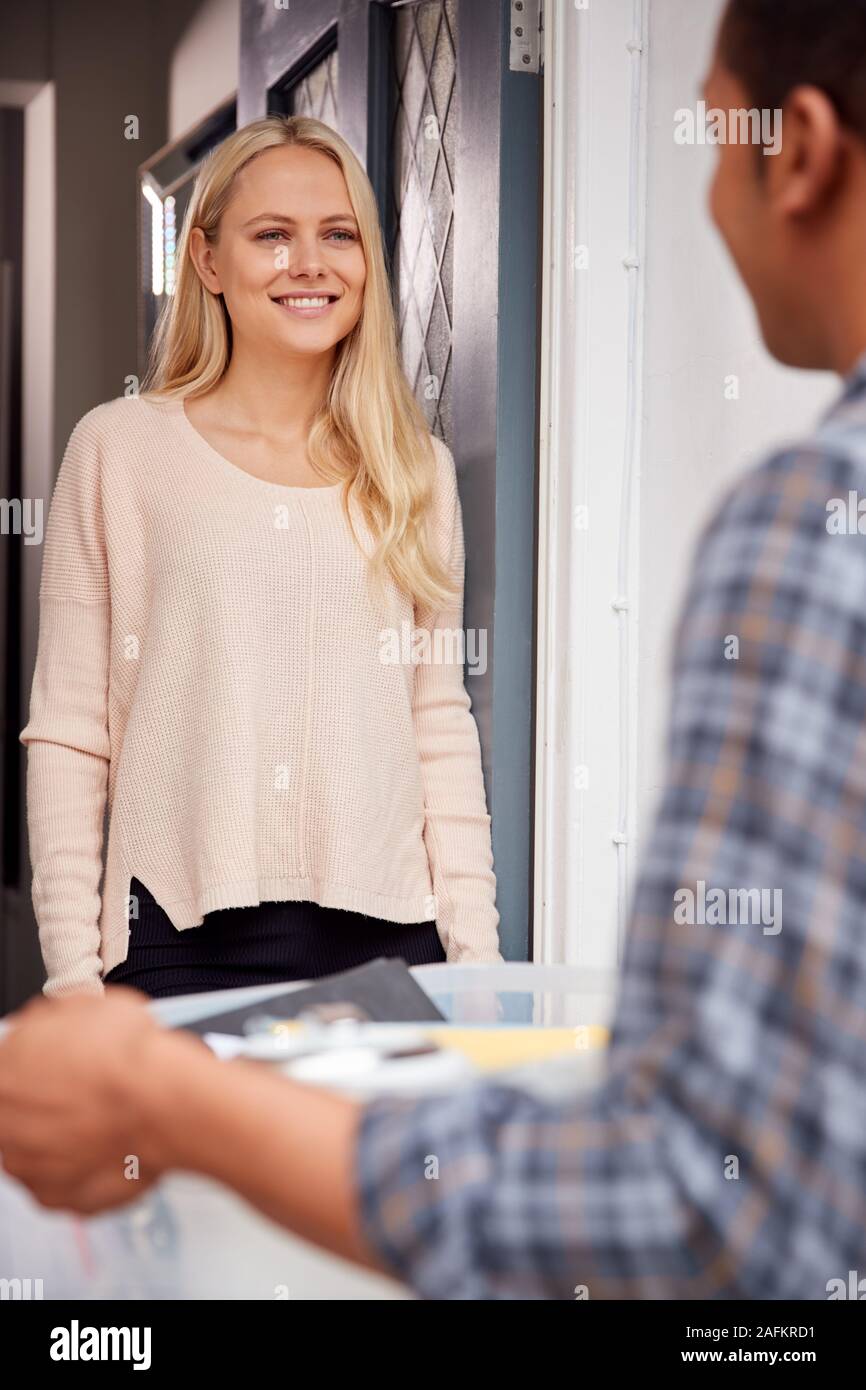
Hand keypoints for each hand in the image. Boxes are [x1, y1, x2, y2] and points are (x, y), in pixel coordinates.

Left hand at [0, 987, 178, 1213]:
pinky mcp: (56, 1198)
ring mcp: (28, 1166)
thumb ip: (49, 1021)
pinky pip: (66, 1181)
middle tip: (91, 1093)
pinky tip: (112, 1147)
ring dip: (65, 1138)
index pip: (13, 1068)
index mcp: (4, 1074)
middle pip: (20, 1113)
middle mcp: (5, 1125)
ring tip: (106, 1121)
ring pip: (39, 1149)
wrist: (162, 1102)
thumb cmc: (128, 1057)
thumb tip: (49, 1023)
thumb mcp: (84, 1004)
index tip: (67, 1064)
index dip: (46, 1064)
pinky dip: (86, 1167)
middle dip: (52, 1104)